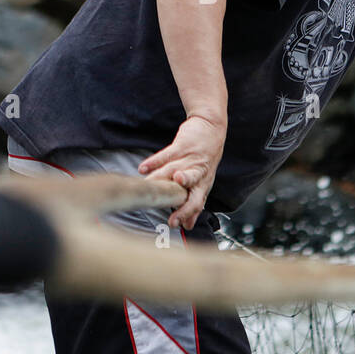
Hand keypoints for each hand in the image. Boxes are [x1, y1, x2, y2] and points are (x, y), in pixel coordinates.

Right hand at [138, 114, 225, 230]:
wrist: (211, 127)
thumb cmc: (204, 159)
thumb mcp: (203, 181)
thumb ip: (194, 202)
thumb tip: (188, 226)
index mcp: (203, 184)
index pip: (197, 202)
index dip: (188, 214)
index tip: (176, 225)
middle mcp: (198, 173)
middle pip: (191, 191)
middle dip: (182, 204)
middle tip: (171, 215)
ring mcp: (190, 159)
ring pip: (174, 171)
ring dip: (162, 180)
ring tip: (150, 189)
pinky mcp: (183, 145)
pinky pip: (166, 154)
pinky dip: (154, 161)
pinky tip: (143, 169)